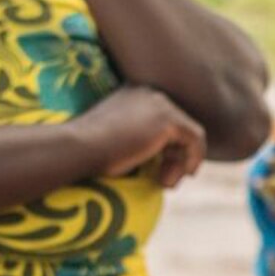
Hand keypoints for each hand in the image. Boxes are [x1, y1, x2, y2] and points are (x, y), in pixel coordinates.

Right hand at [73, 85, 209, 187]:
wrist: (79, 147)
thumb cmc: (88, 151)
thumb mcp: (113, 139)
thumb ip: (135, 140)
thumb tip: (162, 158)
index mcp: (131, 93)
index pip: (160, 118)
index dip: (165, 146)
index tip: (160, 167)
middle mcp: (148, 92)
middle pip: (176, 125)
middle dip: (173, 156)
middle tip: (164, 180)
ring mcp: (159, 104)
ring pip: (186, 133)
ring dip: (181, 161)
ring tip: (167, 183)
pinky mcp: (168, 120)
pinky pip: (195, 139)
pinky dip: (194, 158)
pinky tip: (187, 174)